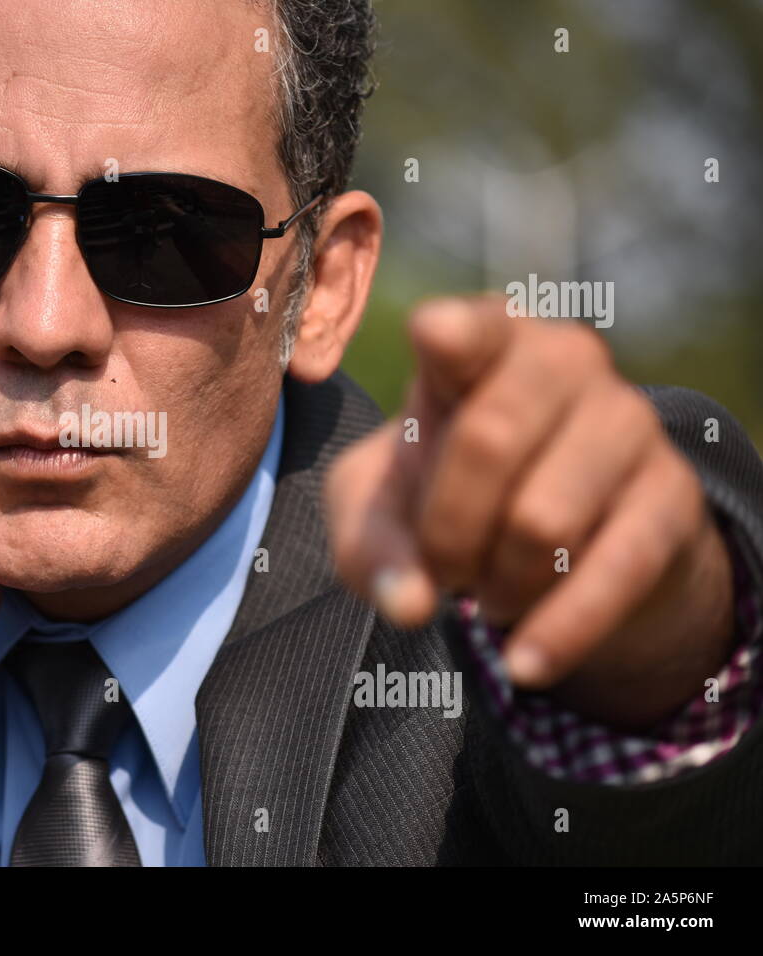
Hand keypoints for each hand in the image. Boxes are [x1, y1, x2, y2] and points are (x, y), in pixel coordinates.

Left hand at [325, 296, 735, 728]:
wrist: (560, 541)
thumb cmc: (445, 495)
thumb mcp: (380, 515)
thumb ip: (371, 550)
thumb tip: (409, 603)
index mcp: (482, 343)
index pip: (468, 326)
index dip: (452, 334)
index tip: (434, 337)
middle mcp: (563, 361)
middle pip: (487, 441)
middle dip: (445, 531)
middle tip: (444, 567)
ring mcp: (627, 421)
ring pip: (543, 519)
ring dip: (497, 582)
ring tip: (490, 590)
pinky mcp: (672, 496)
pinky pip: (613, 572)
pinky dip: (557, 632)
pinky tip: (523, 663)